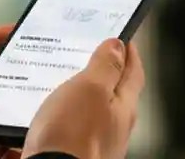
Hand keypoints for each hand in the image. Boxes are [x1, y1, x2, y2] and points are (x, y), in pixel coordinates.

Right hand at [23, 39, 145, 158]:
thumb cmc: (73, 135)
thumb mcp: (90, 88)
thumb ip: (106, 66)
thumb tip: (118, 46)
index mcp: (124, 107)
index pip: (134, 73)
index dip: (129, 53)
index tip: (124, 38)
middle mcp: (115, 129)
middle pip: (117, 95)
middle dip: (107, 74)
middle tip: (96, 55)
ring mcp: (96, 145)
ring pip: (94, 114)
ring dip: (84, 97)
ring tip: (67, 82)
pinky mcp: (75, 156)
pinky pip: (73, 131)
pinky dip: (66, 118)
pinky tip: (51, 117)